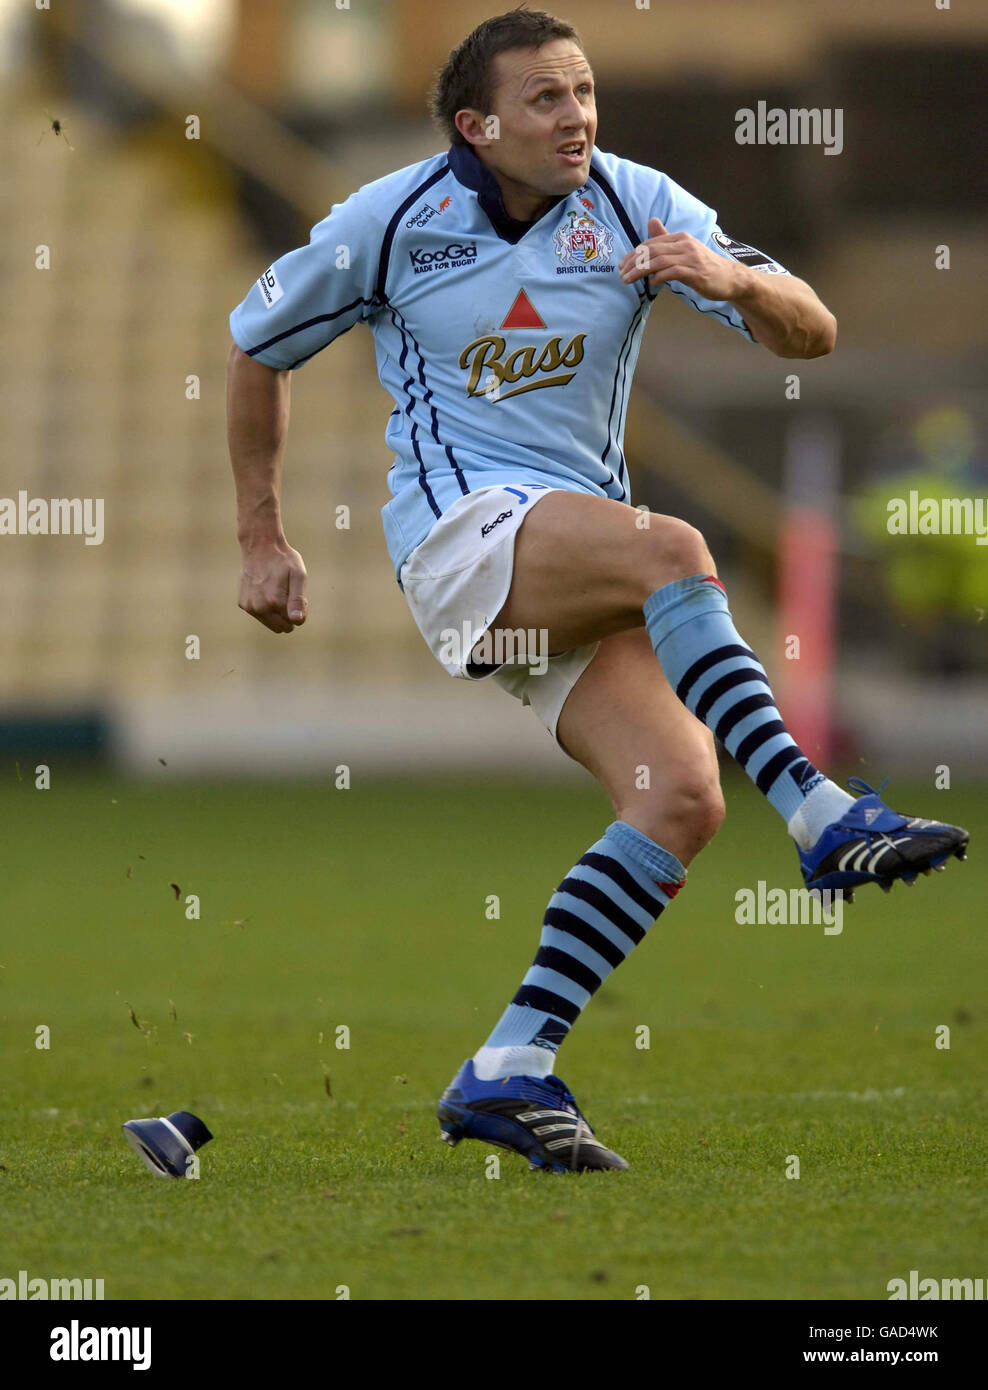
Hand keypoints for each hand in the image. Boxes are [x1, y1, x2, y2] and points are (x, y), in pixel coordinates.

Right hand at [237, 536, 307, 633]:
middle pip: (282, 626)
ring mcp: (249, 607)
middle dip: (288, 613)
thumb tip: (297, 621)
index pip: (295, 621)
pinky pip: (261, 616)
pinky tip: (265, 589)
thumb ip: (298, 600)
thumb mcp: (298, 575)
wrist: (259, 546)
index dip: (300, 608)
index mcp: (275, 602)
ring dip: (276, 611)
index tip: (296, 592)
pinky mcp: (243, 604)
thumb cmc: (283, 560)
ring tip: (276, 589)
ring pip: (271, 623)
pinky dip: (265, 606)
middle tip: (287, 592)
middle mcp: (260, 607)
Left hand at [619, 217, 743, 299]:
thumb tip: (651, 221)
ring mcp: (691, 258)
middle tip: (621, 274)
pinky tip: (651, 284)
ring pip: (659, 261)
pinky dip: (658, 278)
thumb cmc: (704, 266)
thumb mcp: (684, 250)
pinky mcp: (695, 272)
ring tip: (629, 280)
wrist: (730, 278)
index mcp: (680, 238)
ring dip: (640, 271)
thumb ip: (667, 239)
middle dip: (633, 262)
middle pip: (652, 250)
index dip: (633, 254)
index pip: (651, 243)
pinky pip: (672, 272)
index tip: (622, 266)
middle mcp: (685, 244)